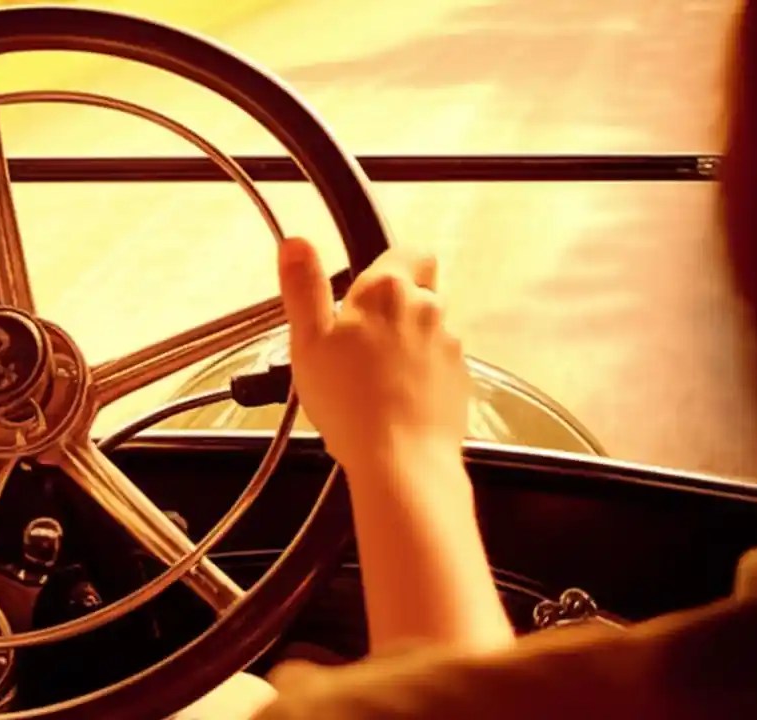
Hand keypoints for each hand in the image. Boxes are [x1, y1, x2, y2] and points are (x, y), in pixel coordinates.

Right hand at [277, 238, 469, 472]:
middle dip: (392, 310)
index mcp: (388, 290)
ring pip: (427, 330)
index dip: (388, 266)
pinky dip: (421, 376)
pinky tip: (394, 403)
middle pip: (418, 292)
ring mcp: (449, 346)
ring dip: (406, 344)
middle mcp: (427, 309)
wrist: (401, 461)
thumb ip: (304, 288)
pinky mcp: (460, 381)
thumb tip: (296, 243)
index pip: (407, 251)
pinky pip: (438, 366)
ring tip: (372, 381)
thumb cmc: (349, 401)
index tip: (362, 295)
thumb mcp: (308, 342)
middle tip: (356, 344)